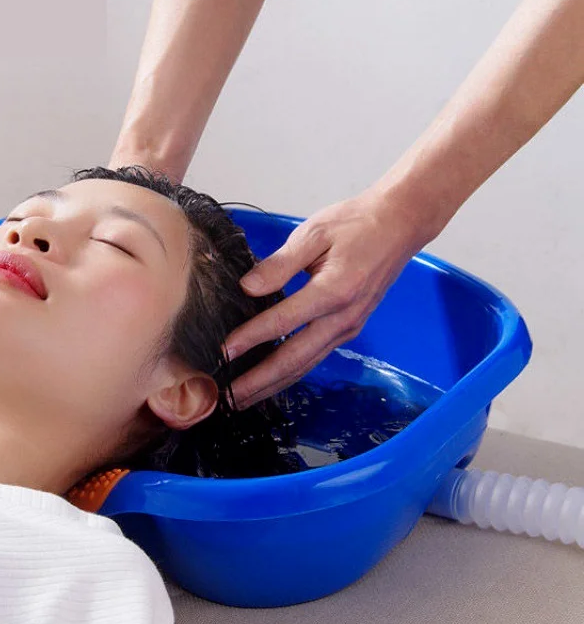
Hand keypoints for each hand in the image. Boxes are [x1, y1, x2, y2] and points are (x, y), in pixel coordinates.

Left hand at [224, 191, 429, 408]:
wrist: (399, 225)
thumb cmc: (356, 224)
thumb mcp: (313, 233)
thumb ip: (279, 263)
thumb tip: (247, 288)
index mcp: (333, 291)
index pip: (282, 323)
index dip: (249, 339)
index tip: (223, 352)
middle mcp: (343, 318)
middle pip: (294, 360)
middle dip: (258, 382)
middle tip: (229, 399)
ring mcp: (348, 328)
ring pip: (305, 365)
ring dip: (272, 385)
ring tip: (243, 399)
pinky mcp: (348, 330)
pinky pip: (314, 358)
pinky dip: (290, 373)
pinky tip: (270, 380)